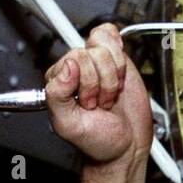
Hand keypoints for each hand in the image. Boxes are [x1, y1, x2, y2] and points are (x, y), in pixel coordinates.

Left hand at [45, 24, 152, 165]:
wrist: (125, 146)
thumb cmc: (96, 140)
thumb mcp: (68, 125)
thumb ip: (57, 94)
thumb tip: (66, 66)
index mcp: (57, 81)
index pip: (72, 60)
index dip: (87, 83)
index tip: (88, 104)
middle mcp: (74, 68)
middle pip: (89, 53)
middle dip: (101, 82)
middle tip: (99, 102)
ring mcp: (95, 61)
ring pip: (104, 46)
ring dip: (113, 76)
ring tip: (108, 95)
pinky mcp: (113, 57)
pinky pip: (112, 36)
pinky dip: (121, 60)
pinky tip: (119, 77)